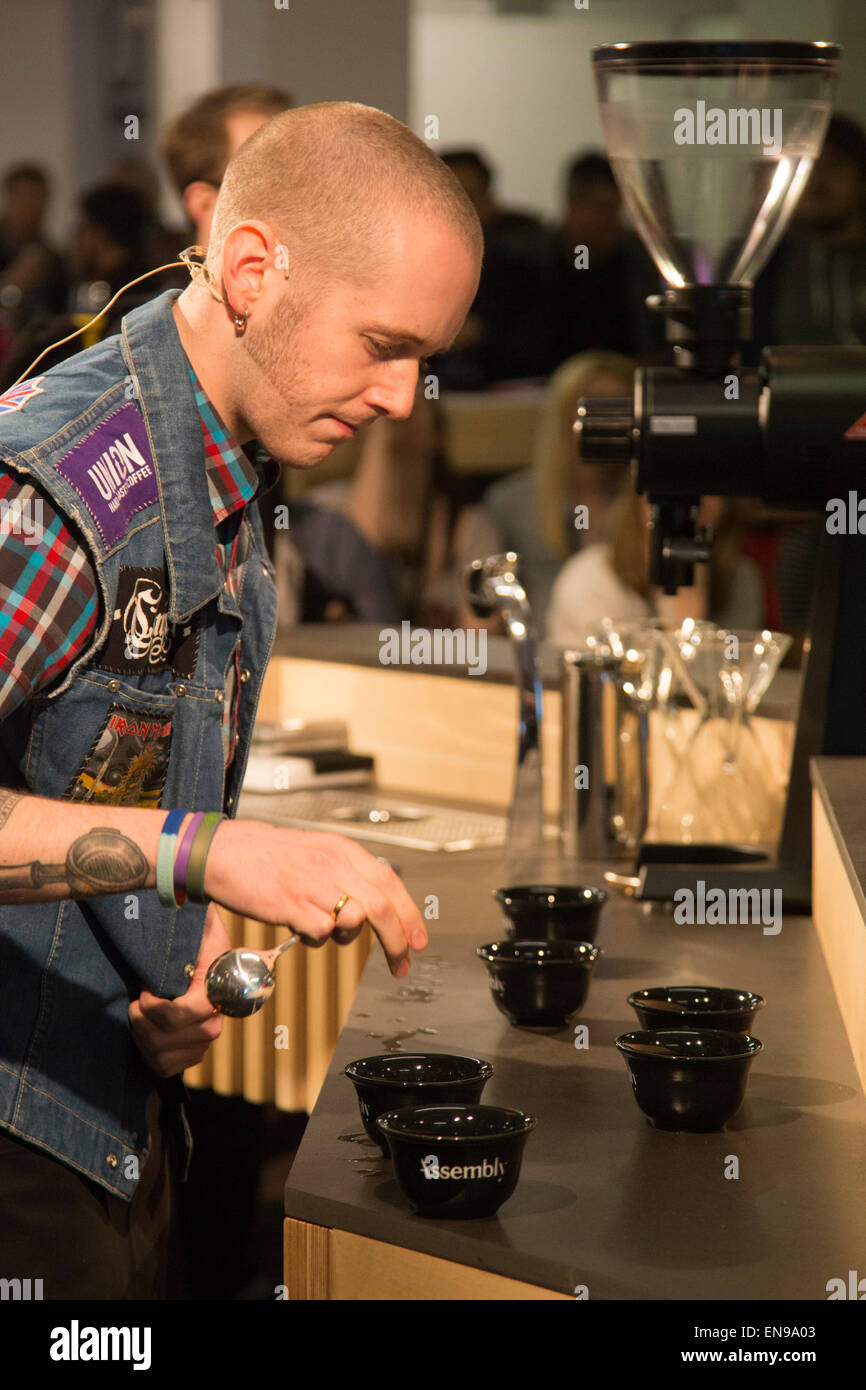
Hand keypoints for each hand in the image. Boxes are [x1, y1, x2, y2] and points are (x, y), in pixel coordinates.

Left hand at [129, 902, 227, 1076]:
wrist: (198, 945)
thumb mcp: (193, 930)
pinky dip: (149, 1054)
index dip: (153, 1006)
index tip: (144, 988)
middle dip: (140, 1020)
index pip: (181, 1016)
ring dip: (141, 1036)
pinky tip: (147, 1031)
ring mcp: (204, 1039)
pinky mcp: (193, 1052)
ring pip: (160, 1057)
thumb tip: (175, 933)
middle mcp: (215, 1021)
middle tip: (136, 999)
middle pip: (165, 1040)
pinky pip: (165, 1068)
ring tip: (140, 1013)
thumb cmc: (191, 934)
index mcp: (217, 992)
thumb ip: (186, 938)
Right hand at [204, 821, 427, 976]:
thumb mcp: (317, 851)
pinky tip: (300, 927)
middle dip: (397, 942)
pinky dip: (316, 938)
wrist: (223, 851)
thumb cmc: (268, 856)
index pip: (391, 882)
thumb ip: (346, 873)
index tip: (418, 940)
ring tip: (323, 927)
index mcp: (342, 849)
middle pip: (382, 908)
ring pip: (354, 921)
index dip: (410, 915)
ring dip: (346, 936)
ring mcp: (312, 884)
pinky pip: (320, 932)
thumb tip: (374, 905)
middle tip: (401, 964)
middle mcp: (332, 864)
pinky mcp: (290, 904)